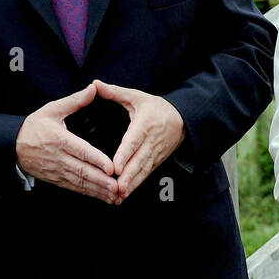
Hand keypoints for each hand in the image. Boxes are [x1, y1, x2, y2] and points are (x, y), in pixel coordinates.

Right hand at [16, 83, 119, 202]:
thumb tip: (94, 88)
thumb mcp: (52, 109)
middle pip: (83, 171)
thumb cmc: (34, 126)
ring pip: (80, 182)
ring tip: (115, 195)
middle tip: (119, 187)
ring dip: (98, 190)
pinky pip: (74, 187)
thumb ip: (74, 101)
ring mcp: (57, 170)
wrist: (11, 145)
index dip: (97, 160)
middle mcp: (59, 158)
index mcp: (60, 140)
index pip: (81, 151)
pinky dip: (89, 193)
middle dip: (102, 181)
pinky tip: (102, 196)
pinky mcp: (56, 179)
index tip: (112, 167)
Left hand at [94, 79, 186, 201]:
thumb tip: (95, 84)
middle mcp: (151, 141)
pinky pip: (146, 174)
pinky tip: (126, 194)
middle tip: (116, 187)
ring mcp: (155, 153)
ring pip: (143, 170)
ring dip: (132, 183)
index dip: (125, 155)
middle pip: (139, 160)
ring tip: (120, 195)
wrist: (183, 119)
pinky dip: (137, 184)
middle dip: (128, 176)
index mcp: (145, 123)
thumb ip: (115, 92)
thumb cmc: (156, 107)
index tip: (115, 167)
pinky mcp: (157, 161)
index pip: (134, 141)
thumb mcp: (137, 97)